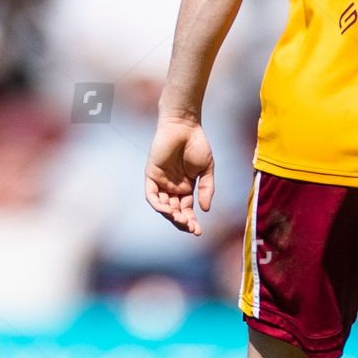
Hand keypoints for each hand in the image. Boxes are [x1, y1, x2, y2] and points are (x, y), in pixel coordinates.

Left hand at [145, 116, 214, 234]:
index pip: (186, 210)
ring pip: (163, 206)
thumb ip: (206, 189)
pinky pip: (152, 195)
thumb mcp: (206, 170)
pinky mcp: (151, 175)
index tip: (198, 231)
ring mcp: (161, 182)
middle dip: (181, 221)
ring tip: (180, 220)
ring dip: (170, 215)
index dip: (191, 221)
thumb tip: (205, 209)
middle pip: (174, 211)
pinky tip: (168, 210)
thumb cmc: (197, 144)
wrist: (185, 126)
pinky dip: (158, 204)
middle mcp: (172, 187)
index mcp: (185, 187)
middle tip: (190, 228)